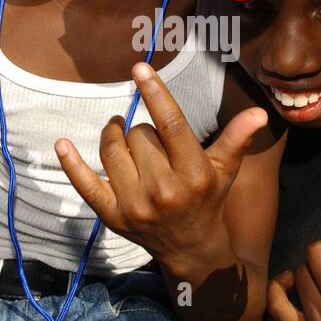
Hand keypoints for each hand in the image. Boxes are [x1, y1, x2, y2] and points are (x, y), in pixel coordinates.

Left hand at [54, 62, 266, 271]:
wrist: (193, 251)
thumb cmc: (209, 200)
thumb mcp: (226, 170)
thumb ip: (237, 138)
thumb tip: (259, 111)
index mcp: (194, 173)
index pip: (170, 125)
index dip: (154, 93)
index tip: (140, 69)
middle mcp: (164, 191)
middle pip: (139, 135)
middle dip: (144, 131)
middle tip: (152, 142)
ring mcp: (135, 206)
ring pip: (113, 150)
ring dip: (115, 136)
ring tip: (123, 136)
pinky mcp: (113, 217)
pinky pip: (86, 184)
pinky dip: (71, 163)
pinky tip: (61, 144)